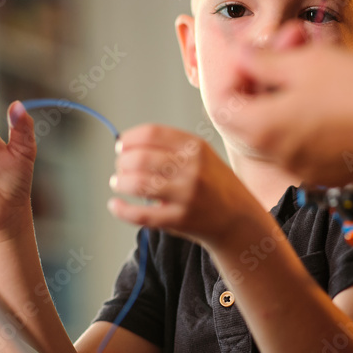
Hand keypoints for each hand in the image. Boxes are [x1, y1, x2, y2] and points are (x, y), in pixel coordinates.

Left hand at [107, 125, 261, 248]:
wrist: (238, 218)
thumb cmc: (213, 184)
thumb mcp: (202, 155)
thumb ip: (170, 146)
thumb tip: (125, 144)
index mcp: (196, 147)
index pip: (151, 134)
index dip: (129, 139)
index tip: (121, 146)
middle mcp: (192, 169)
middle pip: (140, 158)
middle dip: (122, 162)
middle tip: (121, 167)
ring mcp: (186, 195)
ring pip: (137, 183)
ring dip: (120, 181)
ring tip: (119, 183)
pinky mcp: (179, 219)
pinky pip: (140, 214)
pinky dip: (120, 209)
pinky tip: (115, 205)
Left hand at [225, 42, 352, 184]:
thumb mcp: (305, 63)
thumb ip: (264, 61)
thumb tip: (241, 56)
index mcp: (262, 129)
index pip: (222, 105)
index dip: (234, 74)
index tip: (254, 52)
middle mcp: (278, 156)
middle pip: (252, 117)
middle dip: (265, 77)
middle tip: (292, 44)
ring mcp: (305, 169)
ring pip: (282, 127)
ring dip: (290, 91)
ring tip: (319, 56)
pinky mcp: (332, 173)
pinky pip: (309, 141)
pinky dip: (313, 114)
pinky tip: (338, 87)